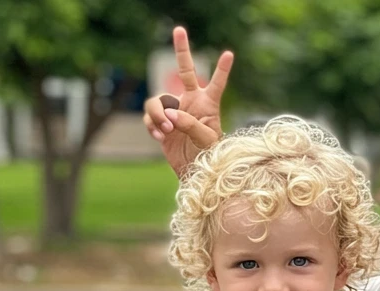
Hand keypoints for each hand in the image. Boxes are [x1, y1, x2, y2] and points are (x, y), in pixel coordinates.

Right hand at [142, 26, 232, 176]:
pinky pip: (150, 116)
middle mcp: (191, 102)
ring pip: (158, 100)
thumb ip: (190, 123)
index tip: (229, 54)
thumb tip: (170, 113)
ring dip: (158, 114)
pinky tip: (160, 136)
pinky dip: (152, 124)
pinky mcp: (161, 123)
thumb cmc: (208, 157)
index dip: (222, 69)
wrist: (193, 172)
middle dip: (182, 50)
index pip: (216, 84)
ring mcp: (175, 110)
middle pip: (184, 70)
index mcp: (208, 105)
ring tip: (166, 130)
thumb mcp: (205, 140)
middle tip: (179, 29)